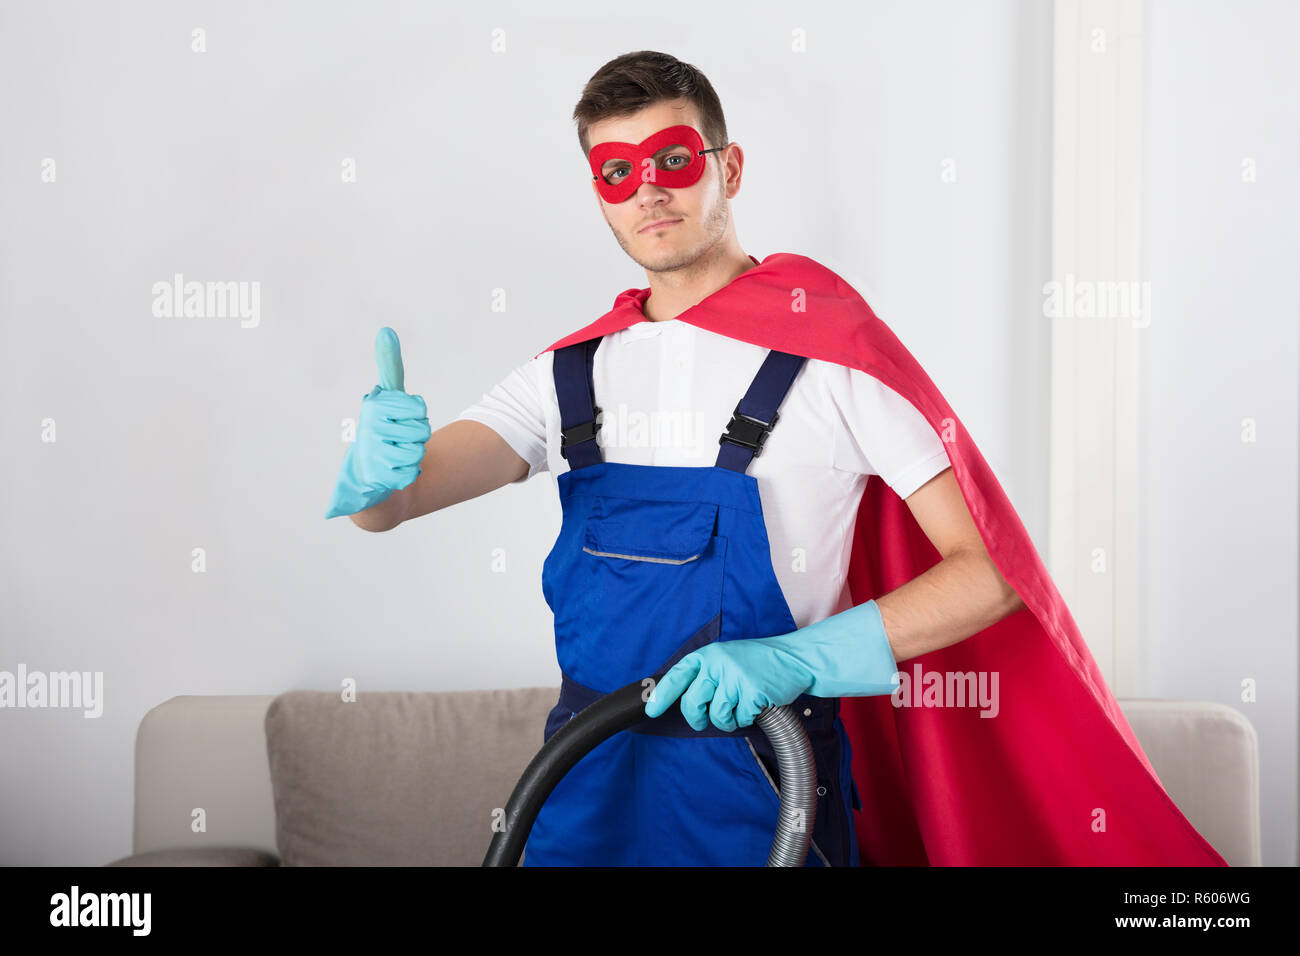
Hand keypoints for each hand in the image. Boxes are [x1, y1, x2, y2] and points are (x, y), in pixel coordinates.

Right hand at [325, 327, 431, 518]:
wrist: (365, 469)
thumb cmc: (382, 426)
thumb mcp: (387, 396)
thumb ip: (389, 366)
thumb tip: (386, 331)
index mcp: (375, 406)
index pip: (419, 407)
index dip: (416, 414)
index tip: (400, 417)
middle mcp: (370, 428)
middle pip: (422, 431)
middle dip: (416, 436)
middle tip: (398, 437)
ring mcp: (374, 453)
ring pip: (418, 452)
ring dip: (413, 454)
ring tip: (396, 452)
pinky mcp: (379, 477)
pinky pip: (412, 473)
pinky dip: (408, 473)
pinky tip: (393, 469)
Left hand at [642, 599, 900, 732]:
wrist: (794, 659)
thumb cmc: (758, 662)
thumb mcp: (727, 659)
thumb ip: (706, 675)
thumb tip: (682, 700)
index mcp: (708, 654)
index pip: (677, 676)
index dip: (661, 695)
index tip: (651, 710)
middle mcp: (718, 663)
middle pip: (692, 703)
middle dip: (698, 717)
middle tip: (706, 719)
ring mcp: (735, 677)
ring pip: (717, 716)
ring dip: (728, 719)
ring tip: (741, 706)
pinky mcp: (751, 691)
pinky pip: (739, 718)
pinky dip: (746, 718)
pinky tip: (756, 704)